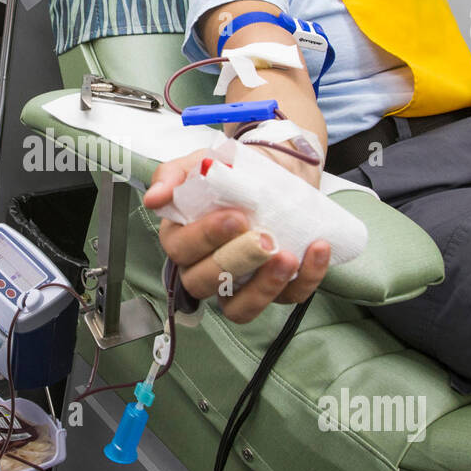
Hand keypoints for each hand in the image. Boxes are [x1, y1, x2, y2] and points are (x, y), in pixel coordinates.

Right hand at [143, 149, 330, 324]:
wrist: (276, 169)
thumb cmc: (233, 172)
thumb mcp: (199, 162)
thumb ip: (172, 175)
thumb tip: (154, 198)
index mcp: (183, 240)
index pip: (181, 251)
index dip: (205, 238)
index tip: (234, 216)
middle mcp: (207, 269)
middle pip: (206, 283)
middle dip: (236, 262)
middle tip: (263, 239)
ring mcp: (241, 283)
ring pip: (241, 308)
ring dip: (265, 288)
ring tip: (287, 258)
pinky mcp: (277, 288)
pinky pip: (289, 297)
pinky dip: (307, 279)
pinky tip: (316, 250)